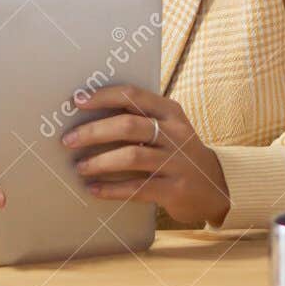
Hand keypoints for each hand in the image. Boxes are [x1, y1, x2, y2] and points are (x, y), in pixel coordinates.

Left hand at [64, 85, 229, 226]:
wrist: (216, 186)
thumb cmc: (178, 153)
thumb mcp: (168, 128)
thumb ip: (138, 119)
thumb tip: (88, 114)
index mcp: (171, 112)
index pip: (133, 95)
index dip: (103, 96)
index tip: (76, 101)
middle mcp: (176, 133)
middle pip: (128, 126)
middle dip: (94, 132)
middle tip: (68, 140)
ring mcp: (177, 162)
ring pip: (132, 157)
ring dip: (99, 162)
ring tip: (80, 167)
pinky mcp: (175, 189)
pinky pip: (137, 188)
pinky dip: (112, 189)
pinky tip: (94, 189)